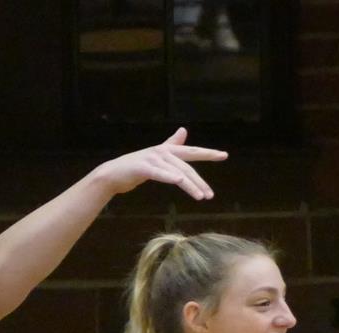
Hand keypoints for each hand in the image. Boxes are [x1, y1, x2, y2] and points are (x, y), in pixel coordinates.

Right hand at [92, 128, 226, 200]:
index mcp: (168, 150)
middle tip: (211, 195)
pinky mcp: (142, 167)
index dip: (208, 153)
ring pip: (177, 172)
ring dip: (191, 185)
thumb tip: (184, 130)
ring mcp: (152, 158)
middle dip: (200, 181)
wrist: (113, 174)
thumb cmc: (137, 167)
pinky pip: (159, 173)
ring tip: (202, 197)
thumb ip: (172, 144)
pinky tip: (180, 181)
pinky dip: (170, 176)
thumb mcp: (158, 156)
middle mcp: (162, 152)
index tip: (224, 155)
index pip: (192, 152)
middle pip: (187, 167)